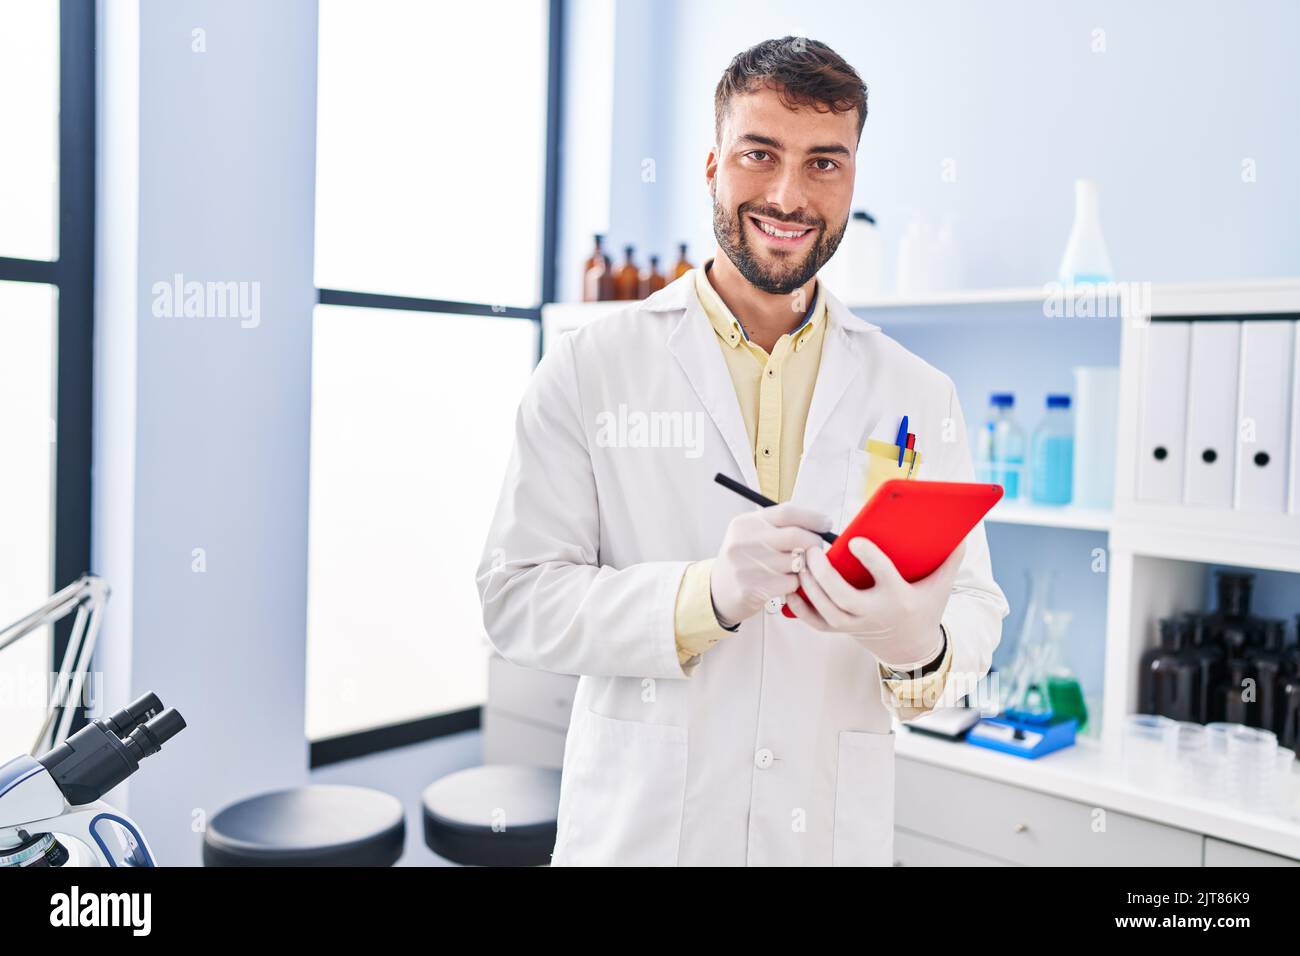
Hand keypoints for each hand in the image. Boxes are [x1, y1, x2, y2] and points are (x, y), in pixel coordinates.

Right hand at [710, 503, 833, 627]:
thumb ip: (779, 525)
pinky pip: (791, 584)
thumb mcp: (752, 534)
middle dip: (814, 543)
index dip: (812, 517)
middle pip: (796, 536)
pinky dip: (795, 584)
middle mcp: (743, 542)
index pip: (786, 512)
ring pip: (797, 562)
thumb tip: (820, 522)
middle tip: (817, 549)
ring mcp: (746, 566)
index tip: (826, 523)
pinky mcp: (752, 589)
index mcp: (746, 523)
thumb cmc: (745, 560)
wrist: (718, 591)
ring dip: (805, 567)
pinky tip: (786, 584)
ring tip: (796, 568)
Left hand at [785, 536, 965, 668]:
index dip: (869, 558)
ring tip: (801, 560)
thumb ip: (950, 559)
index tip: (854, 540)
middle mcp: (875, 614)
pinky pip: (816, 623)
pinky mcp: (843, 631)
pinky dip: (801, 608)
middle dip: (823, 574)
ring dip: (809, 585)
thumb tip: (961, 532)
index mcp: (899, 599)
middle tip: (812, 549)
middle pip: (843, 597)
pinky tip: (791, 588)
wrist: (913, 649)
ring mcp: (856, 626)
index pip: (883, 577)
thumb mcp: (941, 587)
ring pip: (826, 609)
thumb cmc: (925, 609)